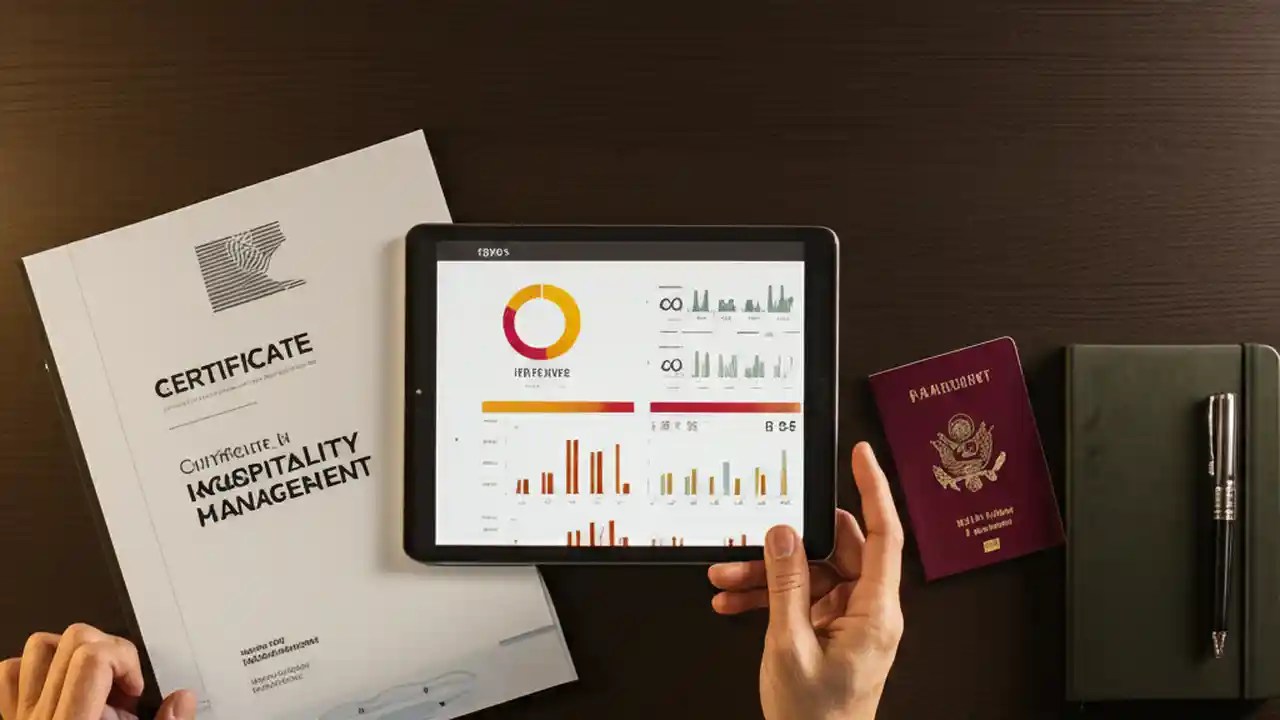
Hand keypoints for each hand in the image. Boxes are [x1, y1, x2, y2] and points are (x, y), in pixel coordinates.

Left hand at [0, 623, 195, 719]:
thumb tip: (182, 700)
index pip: (94, 658)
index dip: (125, 660)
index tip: (135, 686)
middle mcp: (42, 716)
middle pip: (74, 641)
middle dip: (110, 653)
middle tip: (121, 686)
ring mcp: (20, 716)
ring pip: (38, 648)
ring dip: (72, 654)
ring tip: (93, 680)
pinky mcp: (8, 719)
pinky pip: (9, 674)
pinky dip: (34, 670)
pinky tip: (58, 685)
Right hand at [709, 442, 904, 719]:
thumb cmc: (816, 719)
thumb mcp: (790, 645)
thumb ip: (786, 585)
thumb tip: (784, 534)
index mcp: (876, 613)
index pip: (883, 534)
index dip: (874, 489)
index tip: (861, 456)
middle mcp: (868, 611)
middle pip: (834, 551)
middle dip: (786, 544)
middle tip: (751, 538)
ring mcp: (848, 620)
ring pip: (808, 573)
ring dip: (765, 575)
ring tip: (726, 580)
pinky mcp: (828, 630)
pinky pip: (799, 597)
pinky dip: (767, 598)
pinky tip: (734, 603)